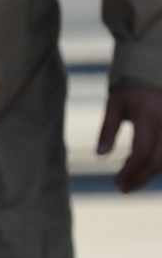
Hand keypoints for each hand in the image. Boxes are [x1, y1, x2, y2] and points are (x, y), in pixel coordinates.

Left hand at [98, 81, 161, 196]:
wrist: (155, 69)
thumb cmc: (131, 86)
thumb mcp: (115, 103)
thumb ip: (108, 129)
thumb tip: (100, 155)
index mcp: (148, 116)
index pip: (141, 153)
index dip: (130, 172)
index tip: (116, 182)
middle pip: (156, 161)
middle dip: (139, 178)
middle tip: (122, 188)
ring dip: (148, 174)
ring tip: (130, 182)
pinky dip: (156, 164)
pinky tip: (142, 170)